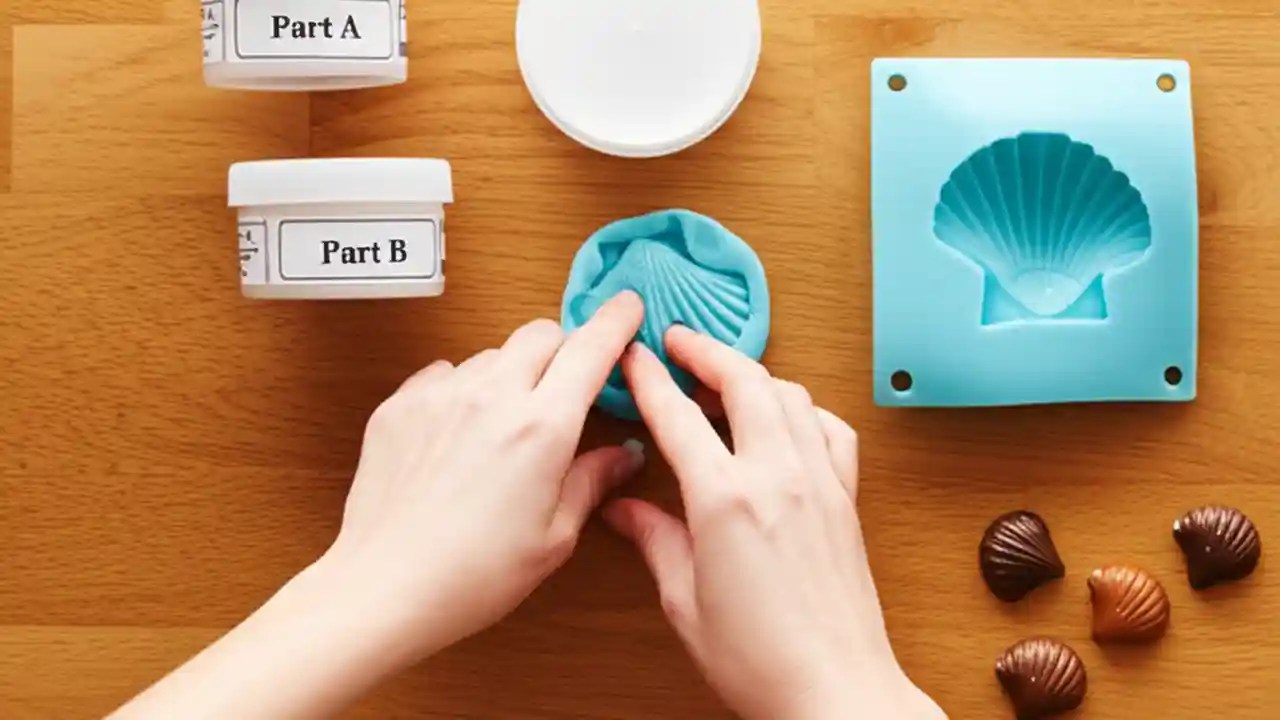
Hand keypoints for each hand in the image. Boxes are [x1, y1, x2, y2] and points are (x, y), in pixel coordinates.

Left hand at [316, 290, 646, 664]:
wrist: (385, 587)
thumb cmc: (474, 575)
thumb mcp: (554, 537)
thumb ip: (591, 482)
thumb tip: (622, 455)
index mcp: (542, 427)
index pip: (590, 348)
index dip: (615, 321)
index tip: (628, 308)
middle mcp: (492, 396)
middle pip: (541, 334)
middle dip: (563, 348)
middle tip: (567, 385)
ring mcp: (440, 395)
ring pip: (492, 354)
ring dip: (511, 373)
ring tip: (505, 426)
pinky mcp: (400, 404)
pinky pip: (443, 374)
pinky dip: (462, 389)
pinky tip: (459, 433)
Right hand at [606, 327, 944, 719]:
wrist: (834, 692)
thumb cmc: (760, 662)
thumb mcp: (685, 602)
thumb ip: (656, 542)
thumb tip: (624, 511)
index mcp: (726, 501)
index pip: (678, 416)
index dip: (651, 378)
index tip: (635, 355)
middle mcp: (778, 477)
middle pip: (745, 380)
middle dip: (707, 350)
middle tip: (679, 342)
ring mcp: (819, 483)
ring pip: (791, 395)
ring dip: (754, 374)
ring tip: (724, 378)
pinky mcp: (845, 500)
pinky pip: (831, 430)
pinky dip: (805, 410)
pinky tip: (786, 421)